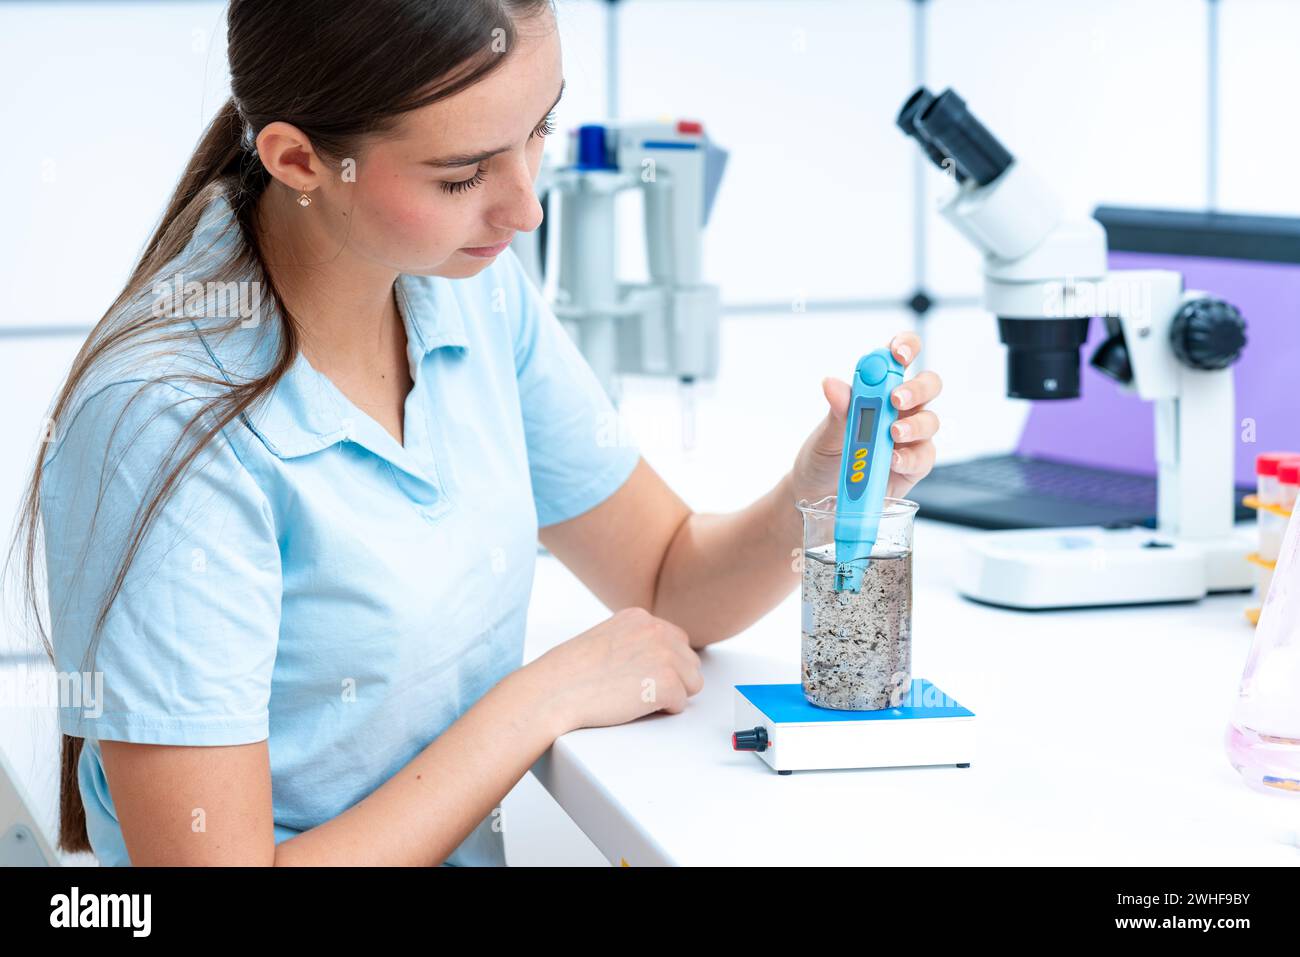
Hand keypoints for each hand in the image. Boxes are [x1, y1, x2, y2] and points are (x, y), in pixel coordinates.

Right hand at [528, 607, 703, 735]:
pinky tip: (636, 706)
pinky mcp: (667, 682)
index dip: (664, 663)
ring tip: (638, 698)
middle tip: (640, 690)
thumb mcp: (606, 638)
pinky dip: (662, 711)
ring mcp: (665, 654)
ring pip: (692, 682)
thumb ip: (634, 640)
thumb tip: (658, 658)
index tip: (642, 675)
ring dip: (671, 694)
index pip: (676, 639)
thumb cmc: (571, 673)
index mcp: (640, 617)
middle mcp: (656, 629)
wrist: (555, 690)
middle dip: (672, 678)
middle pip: (689, 660)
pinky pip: (682, 703)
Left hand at [790, 330, 940, 503]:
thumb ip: (838, 409)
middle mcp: (899, 408)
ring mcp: (911, 436)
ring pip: (930, 420)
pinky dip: (909, 457)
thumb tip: (832, 383)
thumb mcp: (826, 432)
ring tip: (892, 434)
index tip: (899, 353)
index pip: (898, 357)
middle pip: (927, 385)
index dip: (905, 346)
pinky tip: (893, 461)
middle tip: (896, 399)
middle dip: (916, 388)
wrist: (818, 494)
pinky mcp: (914, 465)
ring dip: (913, 425)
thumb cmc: (824, 455)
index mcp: (877, 389)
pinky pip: (924, 457)